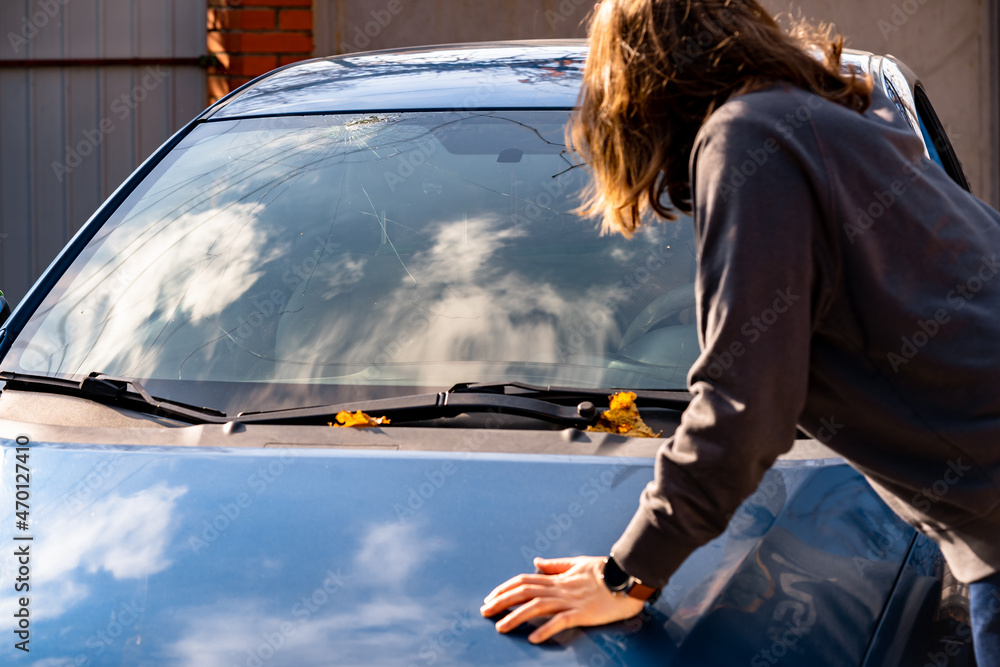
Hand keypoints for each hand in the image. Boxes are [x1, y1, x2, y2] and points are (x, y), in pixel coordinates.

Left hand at [480, 556, 644, 643]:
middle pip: (524, 592)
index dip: (505, 588)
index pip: (524, 581)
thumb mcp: (578, 563)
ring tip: (500, 628)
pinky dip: (546, 629)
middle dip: (501, 601)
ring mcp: (570, 600)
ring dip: (516, 617)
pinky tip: (533, 638)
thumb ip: (556, 565)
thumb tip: (536, 562)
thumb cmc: (605, 571)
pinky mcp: (583, 612)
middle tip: (484, 612)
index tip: (490, 597)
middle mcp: (560, 588)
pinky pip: (561, 621)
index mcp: (558, 578)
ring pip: (537, 607)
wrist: (628, 576)